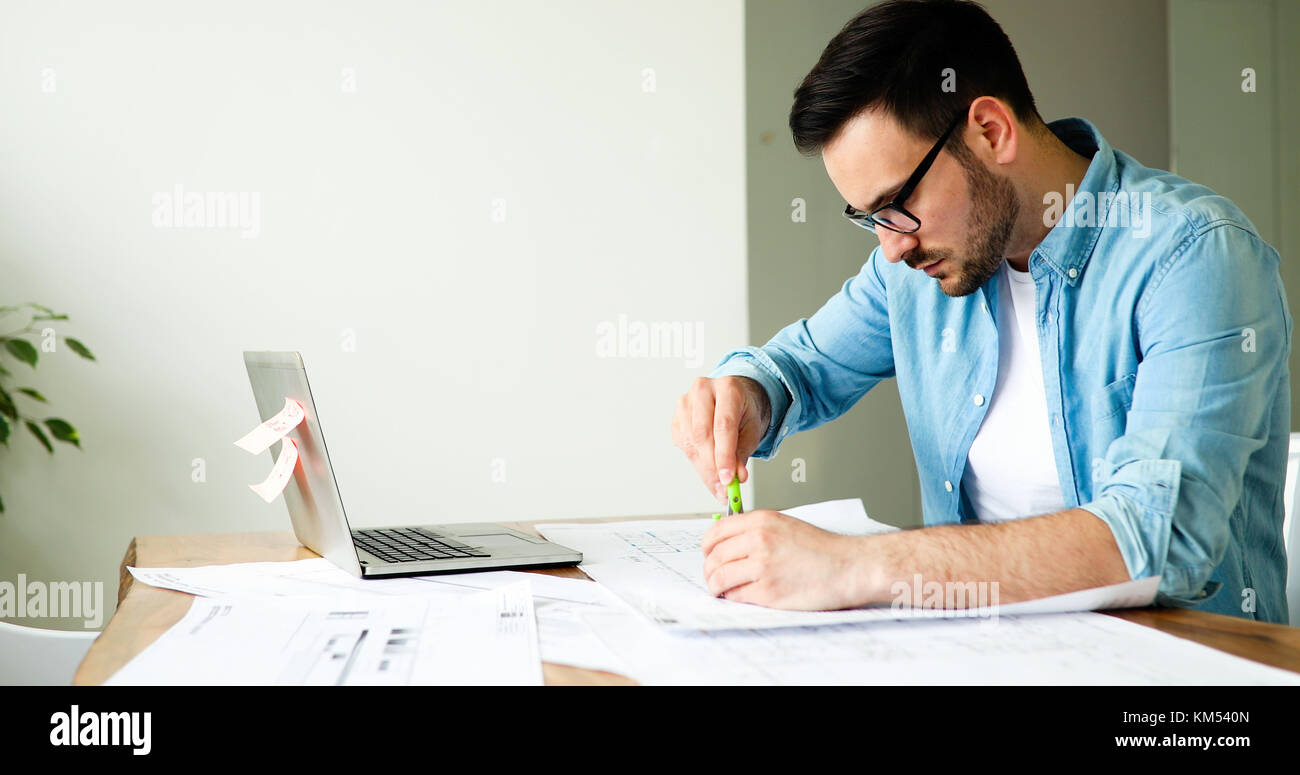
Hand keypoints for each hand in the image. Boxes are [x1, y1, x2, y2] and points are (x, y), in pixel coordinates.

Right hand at [670, 376, 769, 502]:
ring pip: (690, 442)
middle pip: (702, 434)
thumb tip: (736, 477)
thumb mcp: (751, 431)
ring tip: (718, 482)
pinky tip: (708, 465)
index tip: (728, 479)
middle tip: (723, 488)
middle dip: (712, 466)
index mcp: (728, 388)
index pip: (723, 425)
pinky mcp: (676, 417)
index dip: (724, 456)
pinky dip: (696, 462)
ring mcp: (686, 402)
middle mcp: (703, 390)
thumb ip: (742, 454)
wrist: (735, 400)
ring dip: (704, 468)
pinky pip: (683, 446)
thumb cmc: (744, 412)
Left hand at [701, 510, 876, 609]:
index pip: (716, 531)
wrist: (848, 567)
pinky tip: (740, 595)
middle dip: (709, 569)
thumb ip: (755, 530)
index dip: (707, 546)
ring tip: (722, 589)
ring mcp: (762, 567)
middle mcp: (758, 541)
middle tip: (713, 576)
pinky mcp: (767, 592)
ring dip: (716, 586)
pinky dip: (733, 598)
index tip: (708, 554)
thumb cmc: (822, 549)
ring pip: (718, 578)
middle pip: (713, 557)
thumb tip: (728, 542)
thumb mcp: (785, 525)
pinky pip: (735, 596)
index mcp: (761, 521)